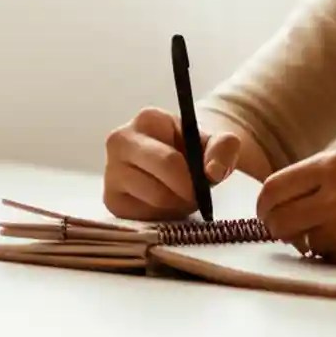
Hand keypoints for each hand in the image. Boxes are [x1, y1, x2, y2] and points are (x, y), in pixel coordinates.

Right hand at [103, 107, 241, 220]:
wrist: (182, 160)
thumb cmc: (197, 150)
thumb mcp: (218, 144)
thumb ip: (224, 149)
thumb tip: (212, 172)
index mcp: (147, 119)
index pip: (170, 161)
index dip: (193, 179)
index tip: (205, 182)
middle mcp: (120, 141)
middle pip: (158, 187)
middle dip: (185, 196)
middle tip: (196, 195)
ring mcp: (111, 171)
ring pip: (153, 203)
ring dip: (175, 206)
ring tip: (181, 194)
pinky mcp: (111, 199)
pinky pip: (142, 217)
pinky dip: (161, 216)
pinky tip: (163, 203)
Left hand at [256, 150, 335, 266]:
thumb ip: (322, 175)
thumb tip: (285, 193)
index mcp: (334, 165)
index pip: (274, 187)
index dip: (263, 203)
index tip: (265, 209)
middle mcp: (334, 196)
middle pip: (276, 219)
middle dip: (273, 225)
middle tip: (280, 227)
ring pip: (299, 241)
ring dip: (302, 239)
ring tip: (322, 231)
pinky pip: (324, 257)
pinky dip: (328, 252)